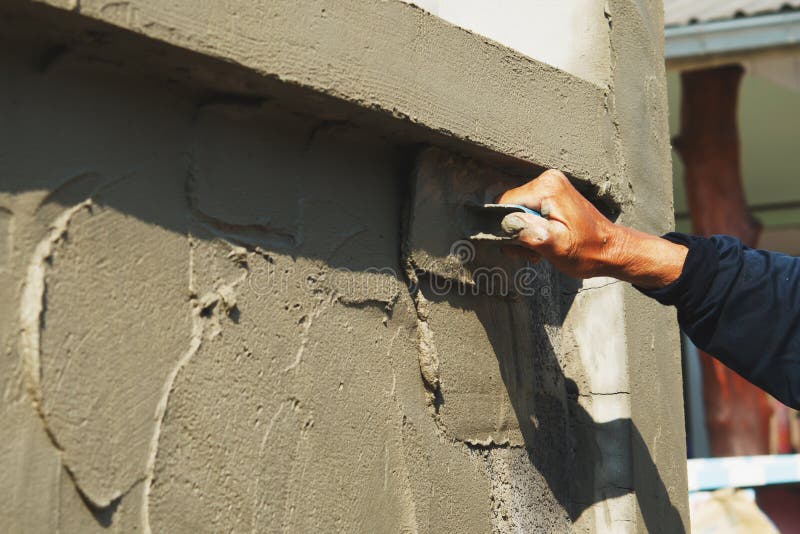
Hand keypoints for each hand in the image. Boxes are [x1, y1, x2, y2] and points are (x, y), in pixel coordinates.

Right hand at [496, 170, 686, 287]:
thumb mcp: (557, 246)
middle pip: (510, 206)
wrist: (611, 250)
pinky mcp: (552, 193)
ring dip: (525, 233)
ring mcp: (550, 185)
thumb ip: (529, 232)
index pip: (504, 203)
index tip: (525, 244)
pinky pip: (528, 211)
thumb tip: (503, 223)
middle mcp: (547, 179)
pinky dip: (532, 228)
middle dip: (517, 231)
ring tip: (544, 246)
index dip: (507, 227)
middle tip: (536, 249)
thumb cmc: (588, 251)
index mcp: (547, 187)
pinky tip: (547, 239)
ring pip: (517, 211)